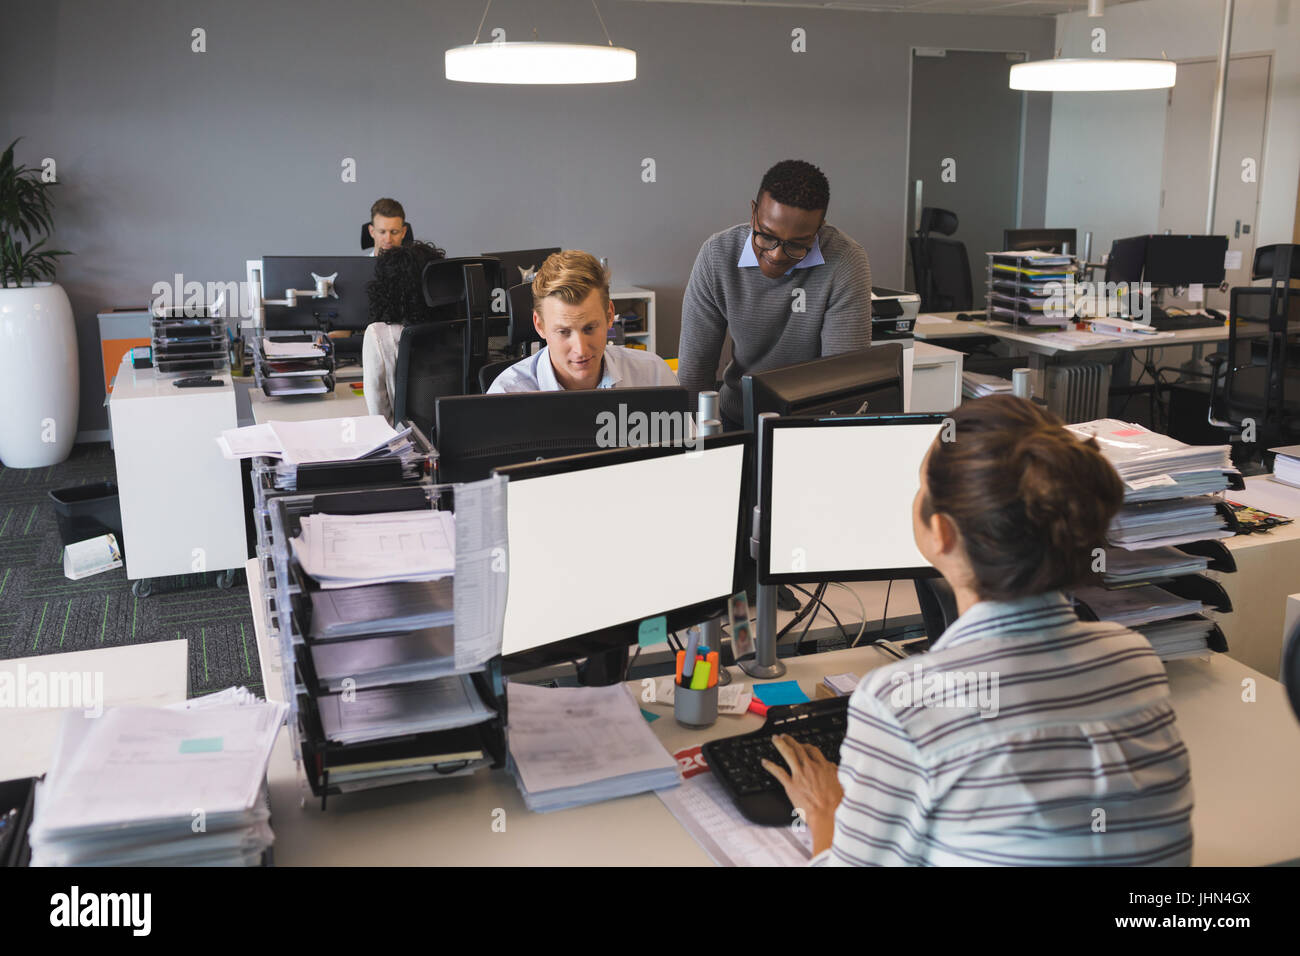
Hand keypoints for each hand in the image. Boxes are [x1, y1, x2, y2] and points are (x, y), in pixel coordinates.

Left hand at [762, 734, 843, 854]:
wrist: (828, 815)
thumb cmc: (836, 804)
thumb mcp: (841, 784)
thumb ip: (835, 773)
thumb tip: (832, 767)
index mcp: (824, 767)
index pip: (813, 750)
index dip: (806, 746)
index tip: (802, 745)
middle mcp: (811, 768)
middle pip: (799, 749)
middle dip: (791, 741)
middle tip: (785, 737)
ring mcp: (800, 775)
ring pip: (788, 754)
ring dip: (781, 744)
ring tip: (775, 739)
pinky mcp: (791, 785)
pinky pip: (778, 772)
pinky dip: (770, 765)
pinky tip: (764, 762)